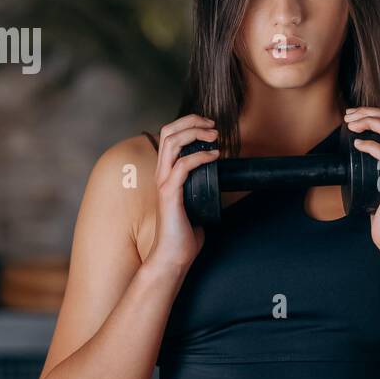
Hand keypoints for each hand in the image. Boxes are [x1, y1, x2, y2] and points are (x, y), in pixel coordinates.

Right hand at [146, 113, 219, 271]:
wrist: (172, 257)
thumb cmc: (183, 234)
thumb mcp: (195, 204)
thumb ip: (200, 189)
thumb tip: (218, 179)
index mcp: (165, 174)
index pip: (170, 137)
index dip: (188, 125)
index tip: (209, 127)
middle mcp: (161, 175)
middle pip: (168, 132)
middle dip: (191, 121)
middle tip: (212, 125)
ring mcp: (164, 184)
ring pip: (172, 143)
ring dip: (195, 133)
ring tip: (214, 135)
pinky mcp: (170, 195)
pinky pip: (183, 166)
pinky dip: (201, 156)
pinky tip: (215, 156)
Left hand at [344, 106, 379, 256]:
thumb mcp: (377, 187)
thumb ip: (372, 173)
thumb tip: (351, 164)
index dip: (373, 113)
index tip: (353, 117)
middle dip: (369, 112)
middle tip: (349, 116)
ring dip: (370, 121)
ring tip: (351, 124)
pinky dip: (371, 146)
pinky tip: (358, 145)